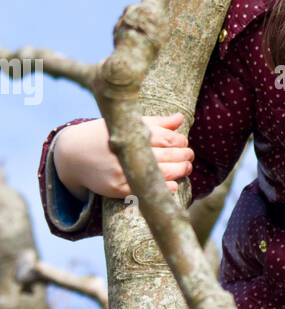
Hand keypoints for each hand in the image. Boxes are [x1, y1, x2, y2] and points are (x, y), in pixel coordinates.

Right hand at [53, 112, 194, 200]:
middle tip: (190, 156)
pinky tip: (173, 184)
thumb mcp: (123, 124)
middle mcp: (127, 151)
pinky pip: (146, 190)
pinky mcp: (118, 188)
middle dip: (184, 155)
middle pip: (168, 155)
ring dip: (180, 171)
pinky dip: (163, 188)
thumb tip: (180, 119)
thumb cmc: (102, 136)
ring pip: (162, 172)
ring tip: (187, 168)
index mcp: (130, 132)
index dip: (180, 141)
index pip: (167, 138)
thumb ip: (155, 123)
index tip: (184, 142)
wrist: (71, 155)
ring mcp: (123, 170)